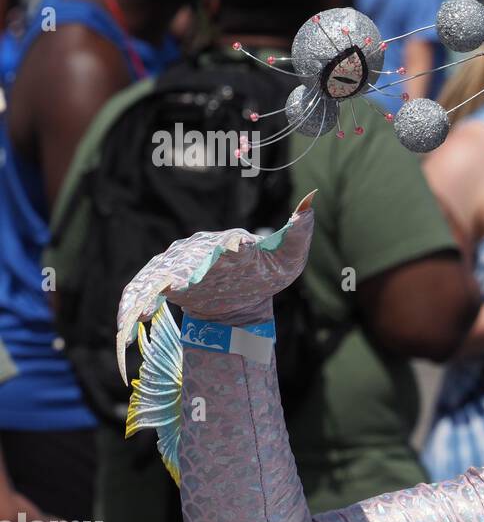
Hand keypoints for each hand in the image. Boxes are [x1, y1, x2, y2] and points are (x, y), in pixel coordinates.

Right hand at [116, 192, 315, 384]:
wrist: (238, 298)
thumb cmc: (264, 274)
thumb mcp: (287, 260)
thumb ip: (298, 234)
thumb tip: (311, 200)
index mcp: (232, 244)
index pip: (233, 243)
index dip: (234, 246)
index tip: (237, 248)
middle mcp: (200, 251)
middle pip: (191, 259)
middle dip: (186, 269)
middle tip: (181, 283)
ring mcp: (177, 266)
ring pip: (161, 275)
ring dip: (153, 289)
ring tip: (149, 306)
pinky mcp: (162, 284)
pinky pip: (143, 293)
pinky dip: (137, 306)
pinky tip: (134, 321)